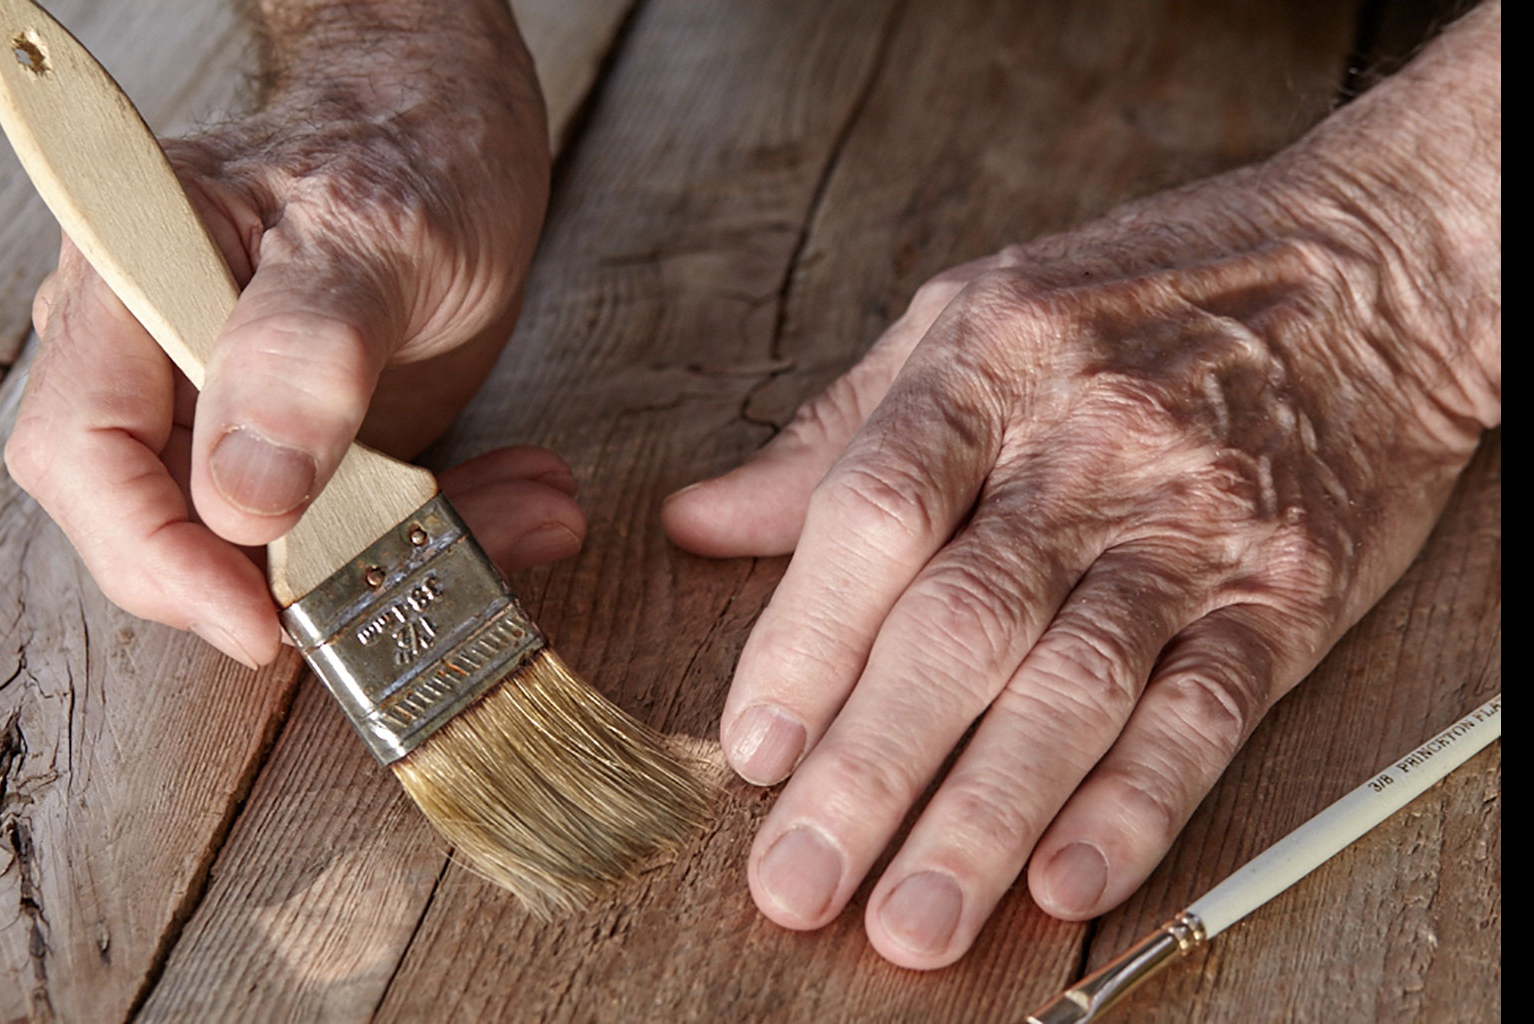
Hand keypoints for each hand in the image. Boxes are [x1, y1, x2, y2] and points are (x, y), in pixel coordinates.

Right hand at [4, 0, 573, 666]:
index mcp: (135, 282)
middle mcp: (165, 357)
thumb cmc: (406, 139)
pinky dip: (447, 530)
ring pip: (289, 545)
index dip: (155, 556)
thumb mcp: (373, 230)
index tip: (259, 619)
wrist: (460, 120)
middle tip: (432, 572)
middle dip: (309, 576)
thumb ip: (305, 352)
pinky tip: (526, 503)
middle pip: (175, 524)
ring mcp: (239, 409)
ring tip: (528, 517)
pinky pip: (360, 522)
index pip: (85, 451)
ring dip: (410, 557)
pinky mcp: (313, 444)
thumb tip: (241, 502)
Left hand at [664, 5, 1497, 967]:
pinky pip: (1205, 707)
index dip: (804, 640)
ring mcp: (1194, 521)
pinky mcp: (1285, 588)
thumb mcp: (970, 315)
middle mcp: (1089, 445)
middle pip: (961, 624)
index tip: (750, 750)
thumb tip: (702, 522)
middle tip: (796, 880)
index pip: (874, 514)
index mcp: (991, 361)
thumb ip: (834, 435)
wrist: (1371, 265)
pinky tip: (1067, 876)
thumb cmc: (1143, 292)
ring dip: (984, 817)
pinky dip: (1136, 799)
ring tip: (911, 919)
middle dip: (869, 767)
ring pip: (1074, 686)